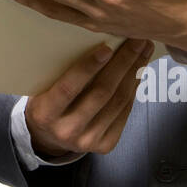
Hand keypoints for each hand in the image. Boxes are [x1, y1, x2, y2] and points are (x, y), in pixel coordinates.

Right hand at [26, 38, 153, 157]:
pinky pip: (124, 112)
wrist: (47, 137)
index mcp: (45, 113)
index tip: (107, 47)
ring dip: (133, 73)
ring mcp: (88, 141)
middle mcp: (66, 130)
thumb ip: (62, 72)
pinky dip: (133, 89)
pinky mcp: (105, 145)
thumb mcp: (43, 87)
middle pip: (101, 93)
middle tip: (136, 40)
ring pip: (118, 102)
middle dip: (122, 63)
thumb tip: (98, 42)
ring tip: (142, 51)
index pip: (68, 88)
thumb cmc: (46, 101)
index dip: (88, 67)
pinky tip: (138, 71)